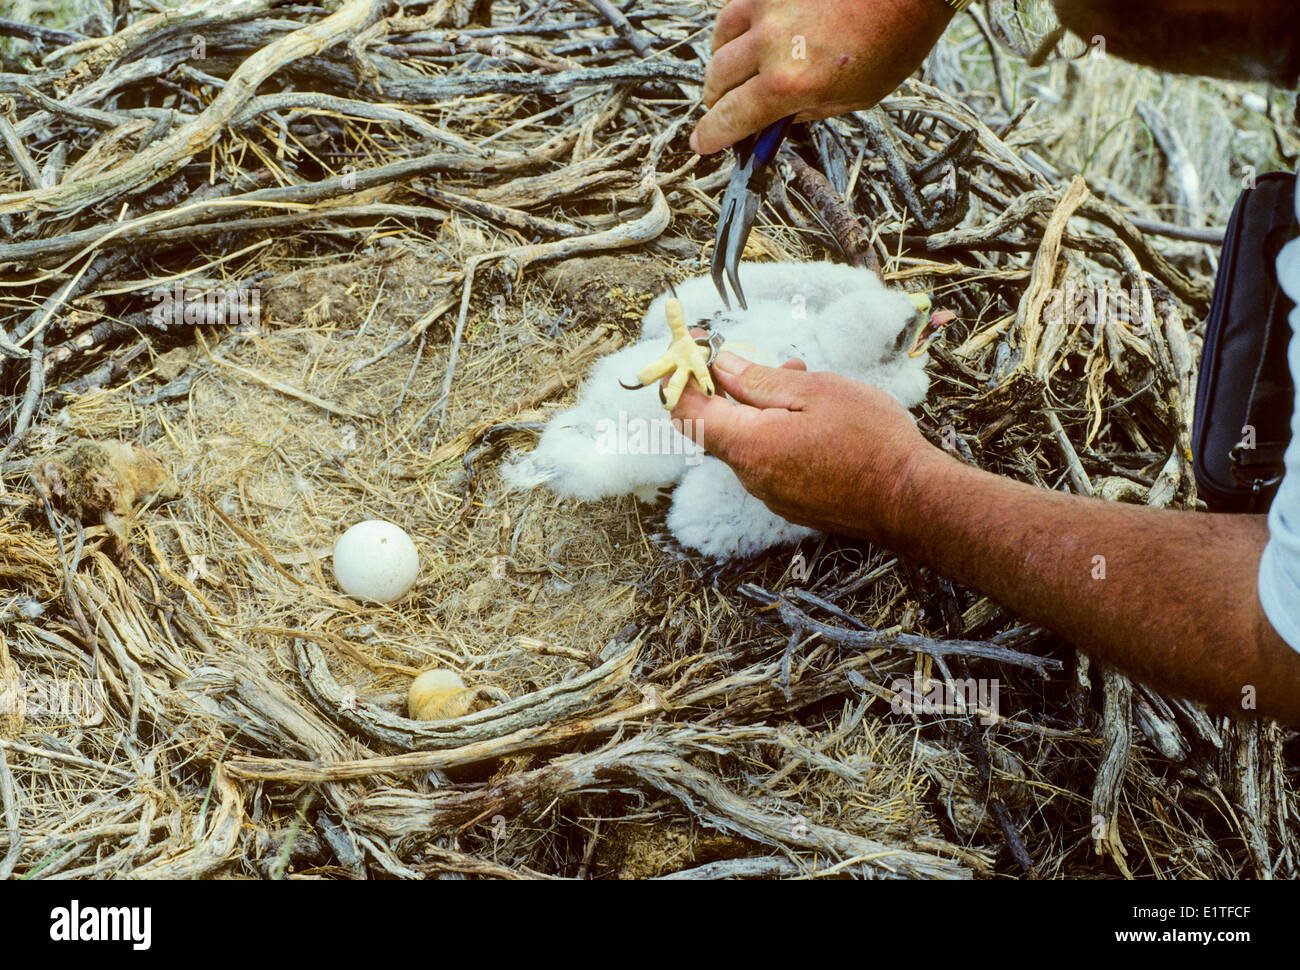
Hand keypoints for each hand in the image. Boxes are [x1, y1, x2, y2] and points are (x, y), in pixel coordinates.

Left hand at [669, 350, 938, 542]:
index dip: (681, 376)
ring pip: (749, 441)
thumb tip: (720, 367)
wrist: (911, 501)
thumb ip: (759, 381)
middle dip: (734, 387)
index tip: (696, 348)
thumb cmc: (870, 441)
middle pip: (718, 426)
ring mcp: (771, 494)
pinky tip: (815, 416)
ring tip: (805, 378)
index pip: (686, 412)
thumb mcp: (815, 391)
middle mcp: (751, 475)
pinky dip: (780, 432)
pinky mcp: (792, 502)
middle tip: (771, 359)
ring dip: (764, 407)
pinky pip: (771, 460)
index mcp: (749, 445)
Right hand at [691, 0, 953, 153]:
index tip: (702, 143)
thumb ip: (811, 109)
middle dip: (717, 101)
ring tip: (736, 73)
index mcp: (792, 82)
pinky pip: (738, 8)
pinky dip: (737, 28)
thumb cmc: (898, 36)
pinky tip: (751, 36)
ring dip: (722, 63)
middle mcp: (770, 43)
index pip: (732, 117)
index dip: (712, 135)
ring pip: (720, 40)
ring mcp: (767, 4)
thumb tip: (779, 118)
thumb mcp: (859, 95)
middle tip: (725, 110)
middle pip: (717, 79)